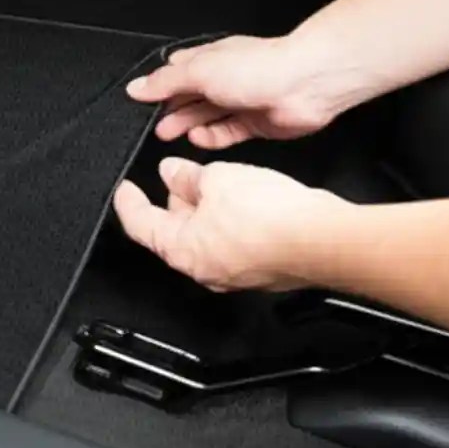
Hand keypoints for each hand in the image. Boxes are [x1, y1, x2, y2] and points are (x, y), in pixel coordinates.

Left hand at [113, 157, 351, 291]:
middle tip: (177, 175)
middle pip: (173, 232)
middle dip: (173, 201)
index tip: (124, 191)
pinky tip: (241, 198)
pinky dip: (228, 219)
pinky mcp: (260, 270)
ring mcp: (234, 273)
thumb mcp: (218, 179)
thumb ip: (187, 176)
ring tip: (214, 182)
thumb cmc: (271, 217)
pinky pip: (232, 242)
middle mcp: (204, 269)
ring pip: (205, 236)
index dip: (129, 203)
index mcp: (182, 250)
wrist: (324, 239)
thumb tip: (173, 174)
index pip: (140, 225)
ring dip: (204, 208)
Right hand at [126, 35, 371, 148]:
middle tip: (153, 125)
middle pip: (190, 97)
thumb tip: (136, 87)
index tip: (141, 102)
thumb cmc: (257, 67)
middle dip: (171, 110)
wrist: (304, 84)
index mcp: (210, 59)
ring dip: (187, 125)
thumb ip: (165, 82)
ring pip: (207, 116)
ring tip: (168, 134)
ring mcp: (241, 101)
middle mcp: (225, 79)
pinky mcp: (256, 123)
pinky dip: (211, 137)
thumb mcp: (198, 71)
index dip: (159, 86)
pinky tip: (198, 139)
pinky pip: (227, 133)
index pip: (177, 72)